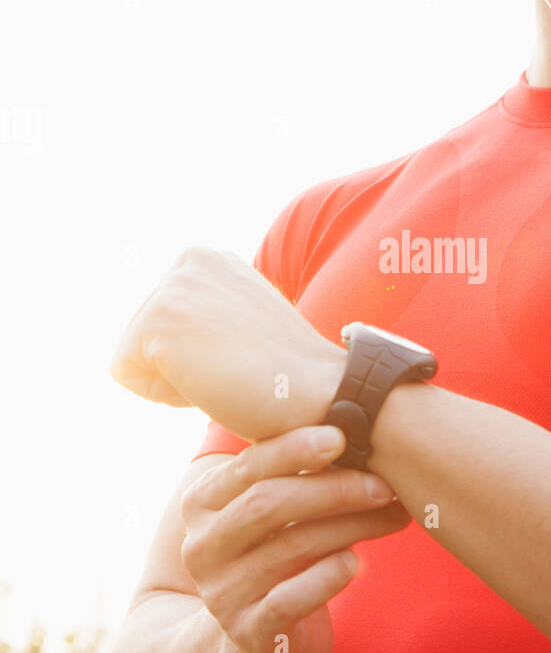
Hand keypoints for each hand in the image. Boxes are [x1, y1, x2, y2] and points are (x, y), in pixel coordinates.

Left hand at [108, 247, 344, 439]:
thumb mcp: (246, 320)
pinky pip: (128, 374)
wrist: (320, 391)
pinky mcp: (158, 321)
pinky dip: (164, 394)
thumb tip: (186, 332)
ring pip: (135, 355)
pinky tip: (210, 383)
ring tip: (226, 374)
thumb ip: (211, 312)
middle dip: (180, 365)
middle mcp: (190, 260)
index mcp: (210, 258)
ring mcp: (173, 287)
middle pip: (143, 335)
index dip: (197, 354)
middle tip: (235, 368)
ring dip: (174, 380)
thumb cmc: (290, 373)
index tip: (241, 356)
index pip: (164, 321)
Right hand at [180, 425, 410, 652]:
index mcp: (202, 504)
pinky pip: (290, 599)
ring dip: (351, 527)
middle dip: (333, 489)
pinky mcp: (249, 633)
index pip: (247, 467)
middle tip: (384, 484)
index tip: (341, 436)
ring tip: (393, 516)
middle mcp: (201, 547)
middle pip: (268, 504)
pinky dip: (327, 577)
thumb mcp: (274, 512)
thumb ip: (296, 474)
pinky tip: (357, 563)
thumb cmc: (278, 552)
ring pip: (290, 548)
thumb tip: (361, 428)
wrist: (260, 637)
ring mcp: (221, 593)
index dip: (294, 449)